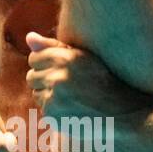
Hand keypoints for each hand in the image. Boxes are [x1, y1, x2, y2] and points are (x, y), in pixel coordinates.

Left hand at [24, 32, 152, 119]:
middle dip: (45, 81)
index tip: (62, 71)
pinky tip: (74, 110)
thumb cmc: (104, 81)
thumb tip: (28, 36)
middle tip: (67, 86)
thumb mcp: (84, 58)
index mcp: (66, 57)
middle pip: (31, 76)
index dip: (46, 65)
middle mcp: (58, 76)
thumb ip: (53, 46)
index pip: (34, 57)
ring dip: (49, 96)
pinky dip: (55, 110)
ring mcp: (55, 98)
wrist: (124, 113)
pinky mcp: (53, 115)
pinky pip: (44, 109)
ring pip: (36, 93)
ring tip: (72, 97)